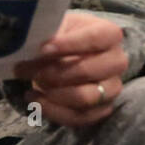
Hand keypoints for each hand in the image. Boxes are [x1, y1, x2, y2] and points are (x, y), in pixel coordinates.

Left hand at [14, 12, 127, 127]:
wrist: (66, 56)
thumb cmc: (62, 38)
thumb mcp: (58, 27)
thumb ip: (51, 34)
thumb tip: (39, 48)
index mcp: (110, 35)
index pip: (96, 39)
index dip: (70, 44)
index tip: (43, 49)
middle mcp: (117, 61)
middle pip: (88, 71)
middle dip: (54, 73)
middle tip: (27, 70)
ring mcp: (112, 87)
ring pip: (85, 98)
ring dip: (53, 93)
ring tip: (33, 85)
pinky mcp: (102, 109)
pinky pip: (79, 117)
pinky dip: (53, 111)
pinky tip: (35, 99)